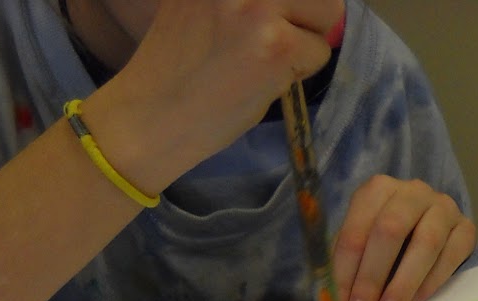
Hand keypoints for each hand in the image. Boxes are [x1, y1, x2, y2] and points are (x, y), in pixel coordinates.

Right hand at [81, 0, 344, 194]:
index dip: (292, 2)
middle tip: (271, 43)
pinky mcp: (277, 45)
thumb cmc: (176, 66)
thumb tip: (295, 0)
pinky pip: (319, 52)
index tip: (273, 21)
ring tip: (262, 61)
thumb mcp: (203, 2)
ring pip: (326, 13)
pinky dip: (300, 72)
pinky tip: (260, 80)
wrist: (151, 113)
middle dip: (308, 16)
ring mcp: (258, 6)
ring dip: (305, 42)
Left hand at [331, 175, 476, 300]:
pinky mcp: (466, 228)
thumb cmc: (388, 242)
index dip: (345, 271)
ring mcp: (443, 207)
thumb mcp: (362, 245)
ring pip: (425, 243)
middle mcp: (412, 191)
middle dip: (371, 278)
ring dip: (402, 284)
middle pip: (389, 231)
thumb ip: (349, 267)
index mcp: (378, 189)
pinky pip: (450, 256)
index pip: (356, 230)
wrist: (430, 230)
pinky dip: (430, 283)